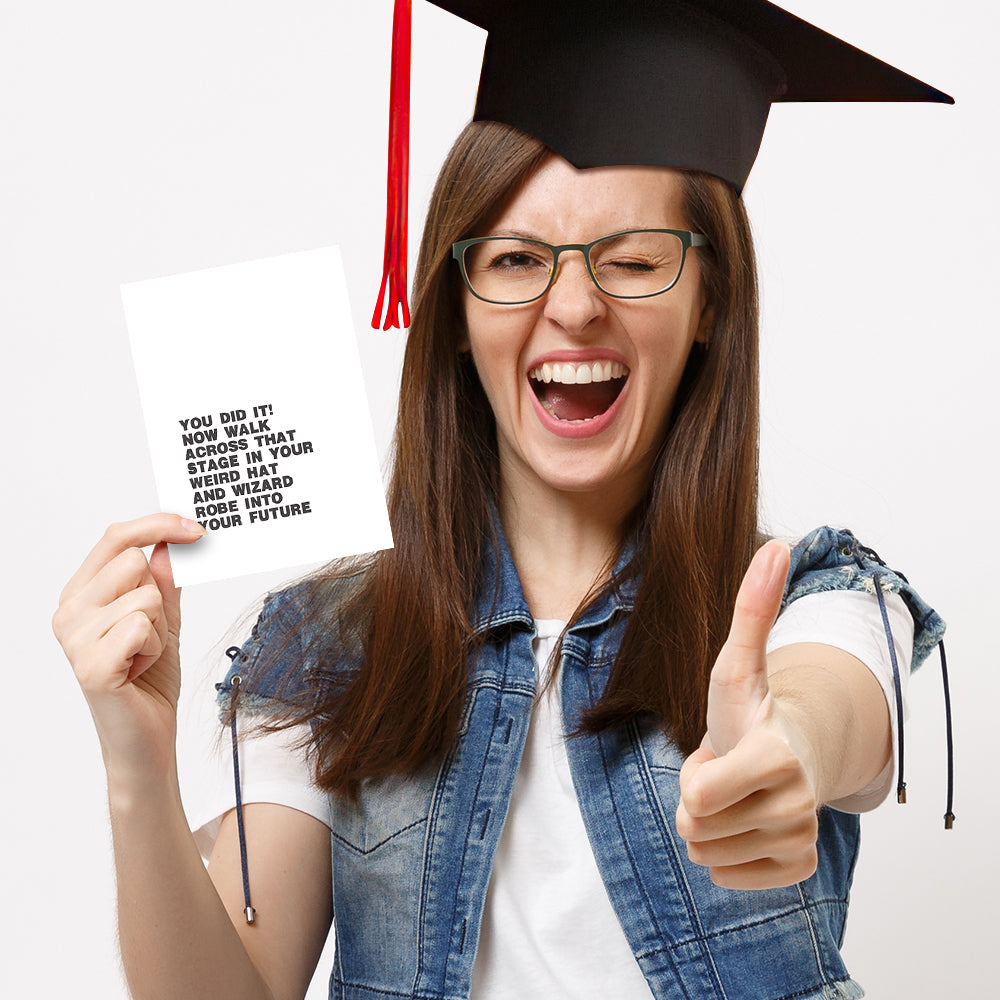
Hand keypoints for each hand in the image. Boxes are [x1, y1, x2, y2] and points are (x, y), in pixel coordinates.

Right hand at [52, 513, 204, 783]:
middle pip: (135, 563)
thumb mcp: (165, 618)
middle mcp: (69, 611)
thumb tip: (170, 540)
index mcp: (82, 593)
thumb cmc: (150, 678)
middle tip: (151, 634)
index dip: (159, 525)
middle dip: (159, 598)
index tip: (199, 529)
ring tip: (143, 656)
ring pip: (145, 596)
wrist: (148, 736)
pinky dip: (155, 648)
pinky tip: (138, 670)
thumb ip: (165, 578)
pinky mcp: (90, 666)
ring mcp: (74, 639)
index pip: (116, 538)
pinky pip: (142, 626)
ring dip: (160, 628)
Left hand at [675, 540, 820, 889]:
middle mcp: (797, 808)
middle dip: (698, 797)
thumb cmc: (750, 711)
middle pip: (696, 827)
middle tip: (725, 772)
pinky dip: (725, 852)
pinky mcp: (796, 871)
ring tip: (734, 793)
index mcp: (778, 760)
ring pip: (706, 854)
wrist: (783, 755)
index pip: (697, 799)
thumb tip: (778, 544)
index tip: (721, 752)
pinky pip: (725, 876)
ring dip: (709, 823)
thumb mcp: (737, 663)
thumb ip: (753, 608)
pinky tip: (746, 821)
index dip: (694, 775)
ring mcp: (799, 842)